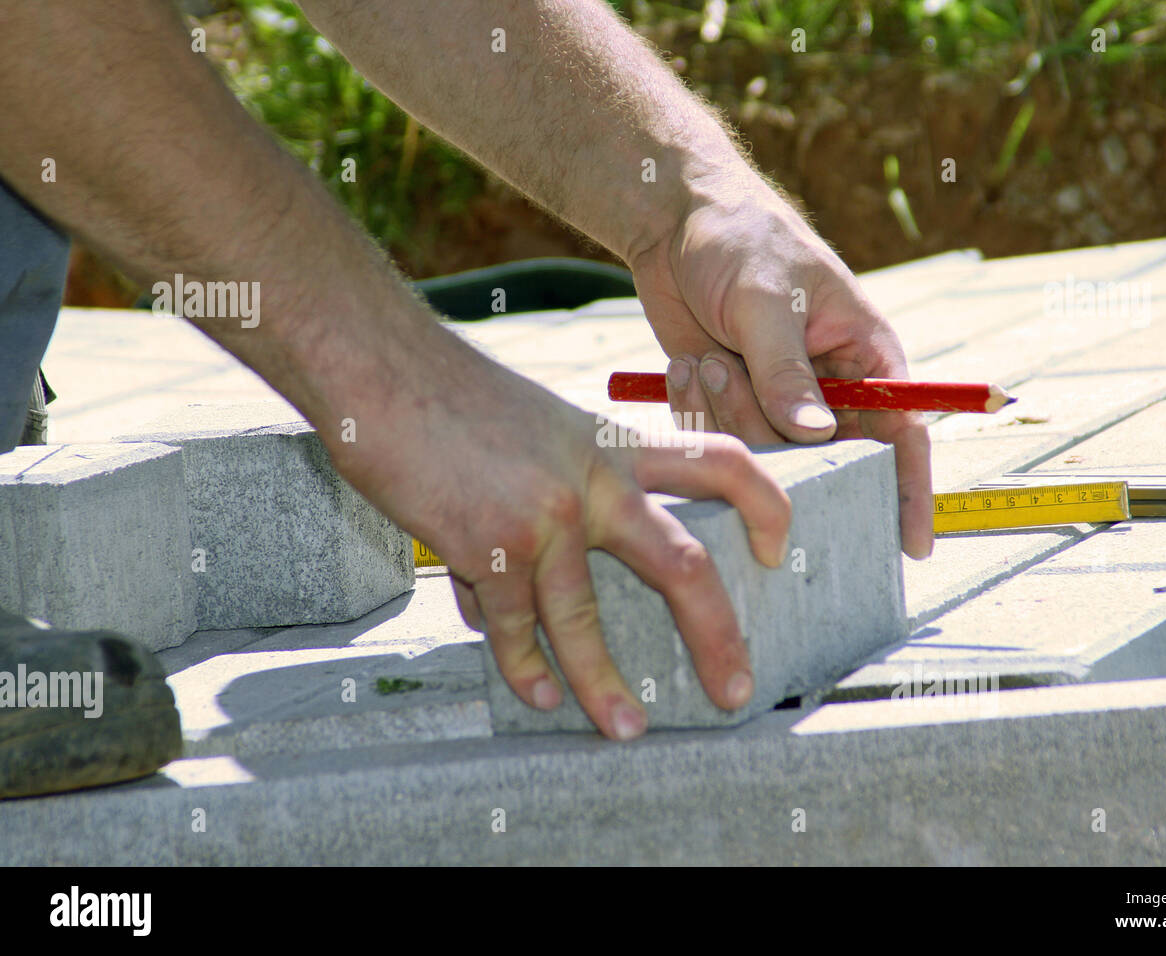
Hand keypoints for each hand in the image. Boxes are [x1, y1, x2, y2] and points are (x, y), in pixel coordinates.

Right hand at [324, 332, 790, 740]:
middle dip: (718, 634)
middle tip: (737, 689)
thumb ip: (570, 489)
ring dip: (607, 686)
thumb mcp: (545, 423)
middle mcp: (594, 481)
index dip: (767, 504)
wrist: (384, 367)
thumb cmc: (457, 398)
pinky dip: (522, 667)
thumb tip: (551, 576)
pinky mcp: (486, 544)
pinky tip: (535, 694)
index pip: (722, 462)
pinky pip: (513, 627)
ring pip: (587, 620)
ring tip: (627, 730)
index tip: (780, 549)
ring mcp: (542, 515)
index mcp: (616, 445)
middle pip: (684, 563)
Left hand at [628, 170, 933, 559]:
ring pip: (765, 453)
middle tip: (734, 374)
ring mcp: (777, 400)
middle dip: (777, 441)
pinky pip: (723, 438)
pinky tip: (689, 363)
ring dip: (728, 412)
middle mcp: (829, 387)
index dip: (911, 491)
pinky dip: (700, 410)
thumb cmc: (739, 237)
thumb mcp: (765, 300)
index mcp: (866, 355)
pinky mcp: (732, 404)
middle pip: (825, 457)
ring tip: (708, 353)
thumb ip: (787, 371)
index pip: (904, 434)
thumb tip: (816, 435)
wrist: (674, 220)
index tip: (911, 546)